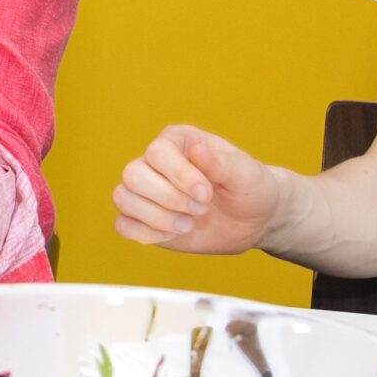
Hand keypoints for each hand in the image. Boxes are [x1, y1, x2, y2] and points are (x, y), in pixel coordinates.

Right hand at [111, 125, 285, 255]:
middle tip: (201, 210)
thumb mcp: (245, 173)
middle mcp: (155, 163)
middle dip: (168, 199)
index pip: (157, 152)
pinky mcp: (144, 219)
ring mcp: (147, 192)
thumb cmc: (251, 189)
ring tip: (188, 224)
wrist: (253, 221)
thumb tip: (195, 150)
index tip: (207, 194)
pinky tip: (173, 235)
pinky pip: (123, 224)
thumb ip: (220, 162)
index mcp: (178, 141)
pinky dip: (145, 233)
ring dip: (157, 217)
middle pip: (133, 175)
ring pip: (124, 198)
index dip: (178, 176)